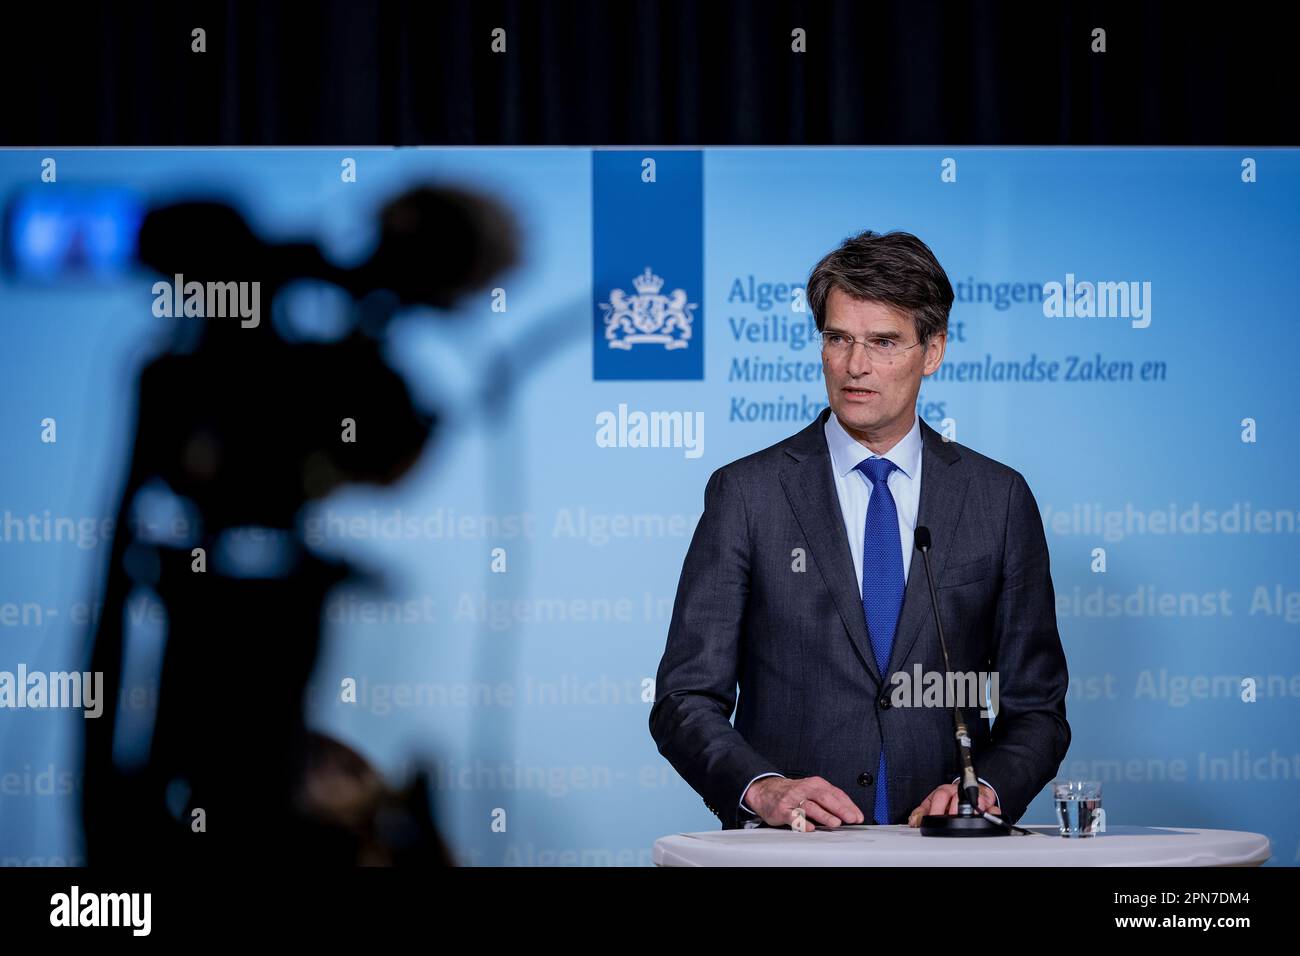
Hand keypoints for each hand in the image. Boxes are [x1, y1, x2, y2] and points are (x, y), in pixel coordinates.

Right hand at [743, 775, 864, 828]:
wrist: (765, 791)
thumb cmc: (794, 793)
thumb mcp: (813, 790)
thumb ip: (830, 800)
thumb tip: (851, 813)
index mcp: (815, 784)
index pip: (836, 793)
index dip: (848, 805)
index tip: (858, 816)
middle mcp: (805, 789)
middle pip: (825, 797)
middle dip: (840, 808)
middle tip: (851, 818)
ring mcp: (793, 799)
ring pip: (810, 806)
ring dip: (824, 815)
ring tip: (835, 823)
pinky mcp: (782, 810)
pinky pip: (793, 816)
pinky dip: (802, 822)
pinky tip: (810, 827)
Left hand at [907, 783, 999, 826]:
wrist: (969, 792)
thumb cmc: (949, 799)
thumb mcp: (931, 803)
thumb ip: (921, 812)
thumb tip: (914, 821)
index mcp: (944, 791)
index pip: (940, 796)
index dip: (936, 809)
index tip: (933, 820)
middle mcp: (960, 792)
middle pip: (958, 798)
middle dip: (952, 812)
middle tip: (948, 823)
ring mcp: (975, 797)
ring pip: (976, 802)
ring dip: (970, 813)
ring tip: (964, 822)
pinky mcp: (989, 805)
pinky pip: (993, 810)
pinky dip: (990, 815)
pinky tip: (983, 820)